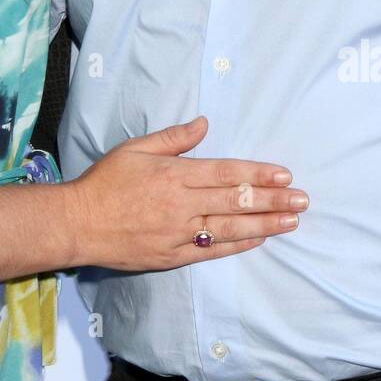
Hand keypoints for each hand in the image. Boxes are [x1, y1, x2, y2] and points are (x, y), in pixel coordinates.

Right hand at [68, 115, 307, 271]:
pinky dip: (237, 244)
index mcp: (174, 175)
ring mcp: (179, 234)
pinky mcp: (173, 256)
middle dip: (272, 200)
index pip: (225, 173)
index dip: (257, 174)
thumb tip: (204, 123)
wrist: (78, 223)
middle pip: (235, 202)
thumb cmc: (105, 182)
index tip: (284, 174)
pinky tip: (259, 239)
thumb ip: (173, 138)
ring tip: (292, 221)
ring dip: (265, 224)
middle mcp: (181, 205)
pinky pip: (212, 251)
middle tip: (302, 199)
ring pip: (230, 229)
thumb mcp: (136, 148)